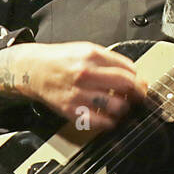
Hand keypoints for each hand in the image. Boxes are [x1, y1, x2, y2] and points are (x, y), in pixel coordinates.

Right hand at [16, 42, 149, 131]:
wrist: (34, 70)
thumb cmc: (62, 61)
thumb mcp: (87, 50)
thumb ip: (110, 61)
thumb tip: (135, 75)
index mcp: (92, 56)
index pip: (128, 69)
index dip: (138, 79)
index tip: (139, 84)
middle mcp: (86, 74)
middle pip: (126, 86)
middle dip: (137, 94)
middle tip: (137, 97)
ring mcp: (78, 93)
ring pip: (116, 106)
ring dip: (125, 109)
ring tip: (122, 107)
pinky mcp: (71, 110)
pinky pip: (99, 122)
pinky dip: (110, 123)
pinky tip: (109, 118)